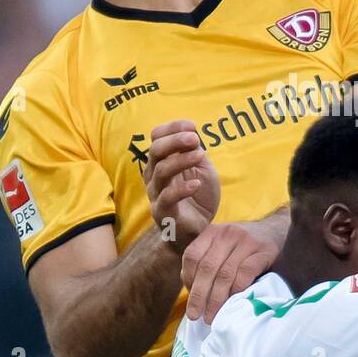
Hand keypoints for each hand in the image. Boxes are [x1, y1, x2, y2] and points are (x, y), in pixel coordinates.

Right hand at [144, 120, 218, 253]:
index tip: (193, 126)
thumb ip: (196, 153)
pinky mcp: (163, 213)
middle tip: (194, 138)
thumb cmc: (198, 198)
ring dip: (180, 161)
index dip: (172, 128)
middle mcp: (154, 176)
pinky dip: (182, 189)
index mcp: (161, 161)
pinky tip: (196, 184)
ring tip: (200, 155)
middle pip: (155, 151)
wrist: (199, 230)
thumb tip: (193, 135)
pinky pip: (167, 198)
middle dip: (174, 140)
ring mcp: (156, 194)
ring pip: (160, 172)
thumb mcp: (202, 170)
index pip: (157, 138)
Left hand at [182, 212, 288, 322]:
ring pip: (225, 273)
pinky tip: (232, 303)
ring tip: (212, 316)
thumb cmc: (244, 247)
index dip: (188, 279)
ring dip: (216, 298)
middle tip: (195, 315)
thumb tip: (190, 288)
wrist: (278, 232)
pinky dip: (236, 290)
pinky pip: (246, 273)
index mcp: (213, 232)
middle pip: (207, 267)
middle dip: (199, 295)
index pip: (192, 256)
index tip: (190, 299)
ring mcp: (247, 241)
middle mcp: (228, 233)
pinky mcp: (264, 251)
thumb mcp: (223, 246)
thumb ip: (206, 261)